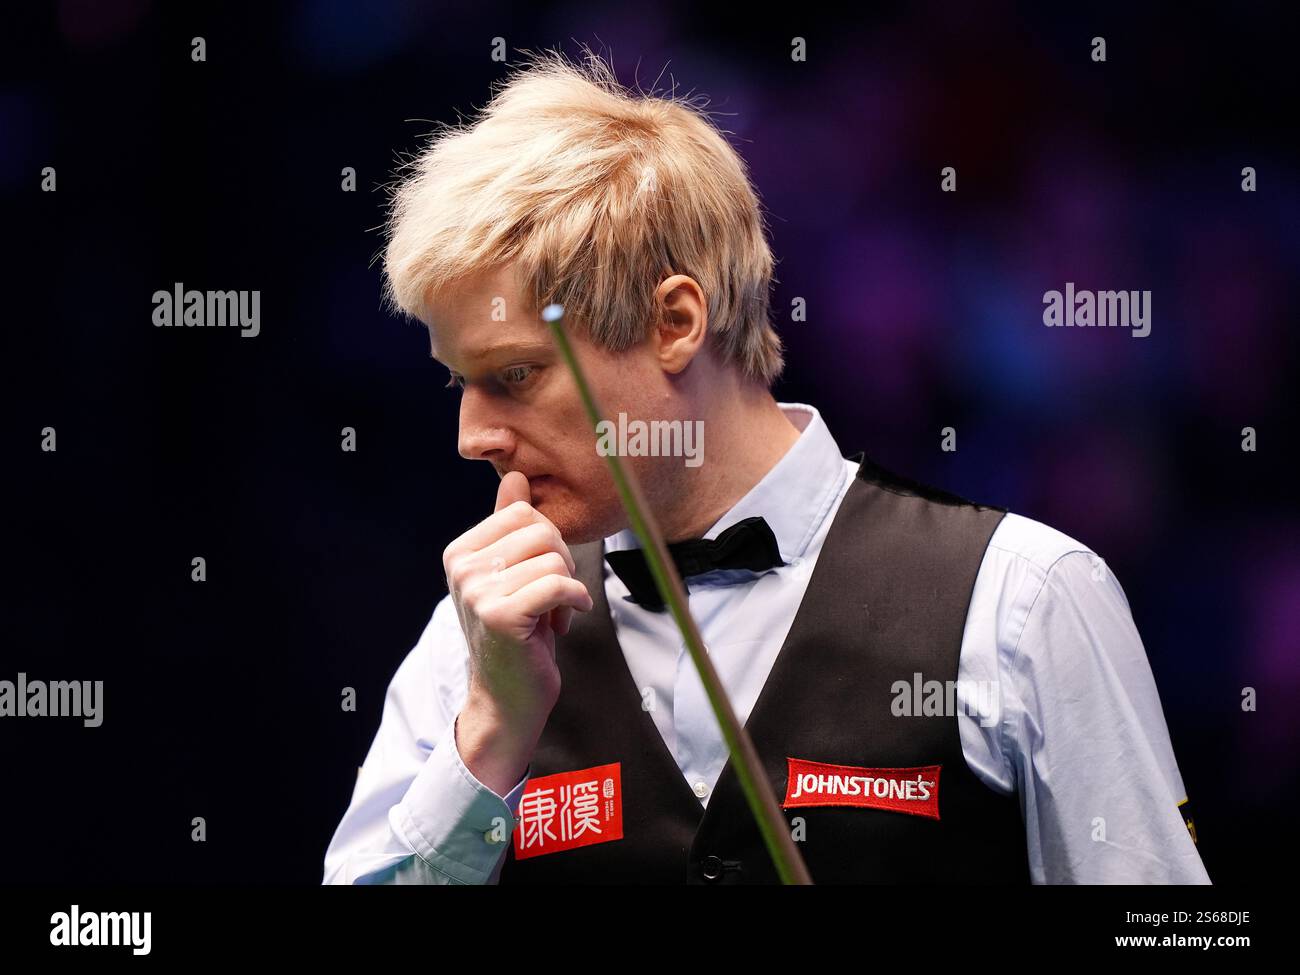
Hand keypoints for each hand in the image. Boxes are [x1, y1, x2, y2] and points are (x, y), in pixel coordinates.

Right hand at [443, 471, 593, 734]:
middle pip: (541, 530)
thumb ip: (510, 528)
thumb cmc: (516, 635)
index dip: (547, 540)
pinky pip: (559, 584)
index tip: (543, 575)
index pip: (522, 511)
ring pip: (554, 559)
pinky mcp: (502, 616)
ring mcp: (477, 592)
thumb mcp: (511, 575)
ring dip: (567, 589)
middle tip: (554, 597)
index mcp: (460, 552)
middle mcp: (462, 568)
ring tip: (552, 616)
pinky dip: (575, 600)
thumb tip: (515, 477)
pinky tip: (567, 620)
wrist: (506, 698)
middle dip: (562, 562)